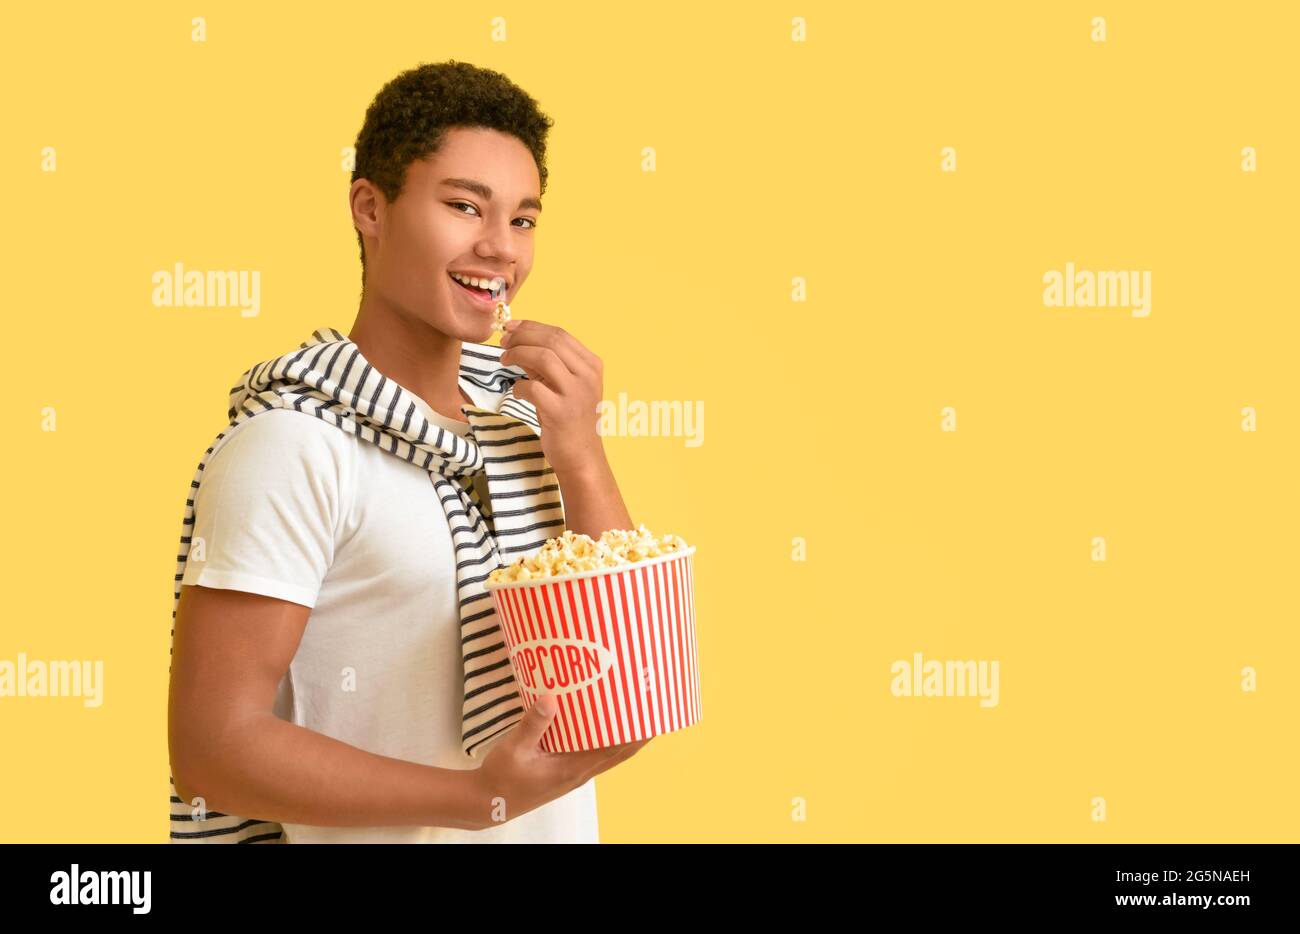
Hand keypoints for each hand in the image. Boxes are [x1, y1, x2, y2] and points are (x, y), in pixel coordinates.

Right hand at [467, 694, 650, 829]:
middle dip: (639, 732)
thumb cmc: (501, 776)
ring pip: (610, 753)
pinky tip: (602, 722)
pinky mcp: (566, 770)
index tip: (652, 713)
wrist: (489, 801)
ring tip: (635, 710)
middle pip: (621, 752)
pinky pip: (595, 753)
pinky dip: (607, 739)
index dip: (638, 734)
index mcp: (574, 768)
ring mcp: (575, 773)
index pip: (617, 750)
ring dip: (625, 735)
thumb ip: (533, 724)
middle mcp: (581, 772)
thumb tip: (551, 698)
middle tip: (651, 704)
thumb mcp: (514, 749)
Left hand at [498, 319, 604, 475]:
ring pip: (543, 357)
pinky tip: (517, 393)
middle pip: (551, 340)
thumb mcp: (566, 386)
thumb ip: (549, 365)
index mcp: (592, 365)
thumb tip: (518, 341)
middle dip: (521, 336)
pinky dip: (518, 387)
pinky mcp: (561, 412)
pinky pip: (532, 387)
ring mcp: (576, 393)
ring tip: (504, 360)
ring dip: (517, 354)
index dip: (532, 326)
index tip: (511, 328)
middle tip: (503, 342)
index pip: (560, 334)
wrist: (582, 457)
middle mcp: (587, 376)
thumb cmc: (570, 420)